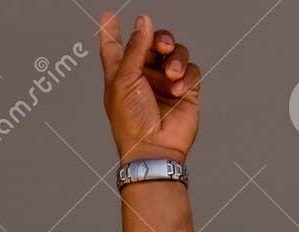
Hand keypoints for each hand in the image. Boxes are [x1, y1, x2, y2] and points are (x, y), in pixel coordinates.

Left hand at [98, 12, 199, 160]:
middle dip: (159, 39)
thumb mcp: (124, 81)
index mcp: (121, 74)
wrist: (154, 148)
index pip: (114, 47)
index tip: (108, 17)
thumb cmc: (131, 122)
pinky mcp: (185, 90)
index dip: (110, 31)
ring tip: (171, 74)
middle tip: (161, 45)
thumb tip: (143, 22)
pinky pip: (191, 70)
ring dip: (175, 58)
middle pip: (152, 42)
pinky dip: (186, 76)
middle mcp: (143, 75)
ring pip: (175, 52)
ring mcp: (165, 82)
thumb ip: (134, 48)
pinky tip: (177, 90)